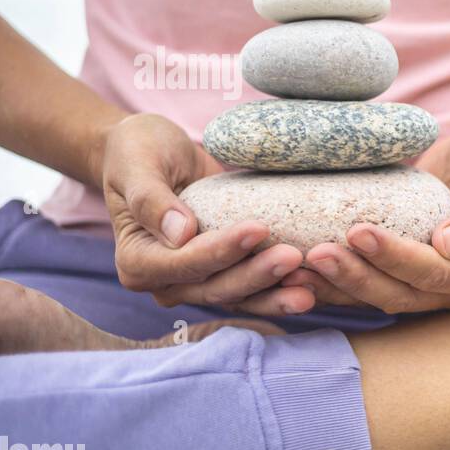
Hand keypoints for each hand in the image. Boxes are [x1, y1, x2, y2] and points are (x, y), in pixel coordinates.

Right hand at [101, 113, 314, 315]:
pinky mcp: (224, 277)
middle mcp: (166, 283)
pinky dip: (280, 291)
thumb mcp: (138, 163)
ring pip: (239, 297)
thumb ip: (150, 198)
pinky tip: (312, 285)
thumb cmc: (140, 152)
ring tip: (310, 286)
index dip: (221, 250)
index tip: (258, 228)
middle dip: (257, 275)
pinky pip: (253, 291)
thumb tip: (180, 234)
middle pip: (215, 287)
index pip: (183, 263)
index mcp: (137, 262)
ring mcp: (196, 285)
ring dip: (275, 294)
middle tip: (294, 256)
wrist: (155, 154)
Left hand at [289, 118, 449, 312]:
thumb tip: (449, 244)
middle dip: (355, 278)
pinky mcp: (400, 273)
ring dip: (335, 286)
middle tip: (314, 252)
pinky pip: (365, 282)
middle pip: (399, 293)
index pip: (434, 273)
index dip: (394, 258)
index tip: (358, 231)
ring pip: (376, 295)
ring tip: (293, 268)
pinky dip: (332, 280)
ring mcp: (425, 285)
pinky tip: (296, 268)